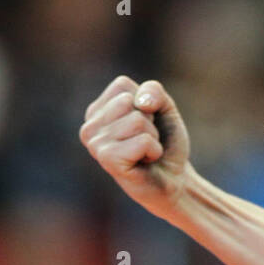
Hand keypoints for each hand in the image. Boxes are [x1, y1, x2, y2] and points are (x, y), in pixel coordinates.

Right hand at [79, 76, 190, 219]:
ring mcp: (95, 144)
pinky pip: (142, 140)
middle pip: (128, 101)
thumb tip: (141, 102)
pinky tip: (145, 161)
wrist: (173, 179)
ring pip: (137, 120)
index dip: (145, 102)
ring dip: (152, 136)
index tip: (145, 122)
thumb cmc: (165, 142)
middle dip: (149, 120)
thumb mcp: (164, 107)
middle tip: (146, 140)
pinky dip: (154, 149)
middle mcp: (89, 126)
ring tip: (145, 152)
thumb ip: (153, 91)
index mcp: (97, 110)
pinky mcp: (107, 159)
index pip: (122, 85)